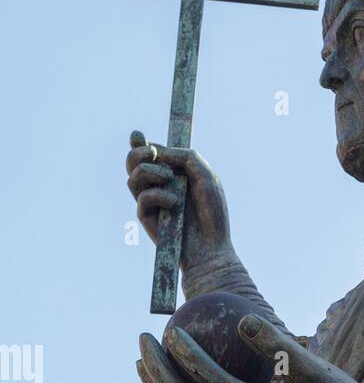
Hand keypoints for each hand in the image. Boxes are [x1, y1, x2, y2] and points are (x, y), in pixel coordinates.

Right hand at [125, 131, 231, 272]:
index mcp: (174, 173)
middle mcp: (159, 185)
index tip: (138, 135)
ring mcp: (152, 200)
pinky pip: (143, 197)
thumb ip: (185, 156)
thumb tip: (159, 150)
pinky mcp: (146, 217)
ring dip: (149, 170)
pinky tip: (174, 202)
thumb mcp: (205, 176)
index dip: (141, 143)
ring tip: (169, 177)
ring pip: (133, 176)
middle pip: (134, 162)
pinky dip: (158, 194)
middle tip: (153, 153)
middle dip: (139, 152)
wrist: (211, 247)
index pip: (152, 154)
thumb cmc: (212, 212)